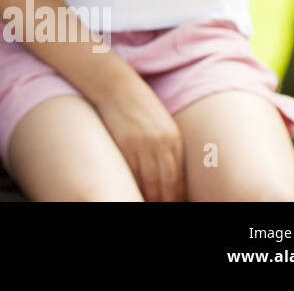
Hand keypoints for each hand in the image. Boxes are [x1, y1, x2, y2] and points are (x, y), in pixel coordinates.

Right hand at [94, 82, 185, 201]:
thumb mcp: (160, 124)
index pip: (178, 176)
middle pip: (167, 182)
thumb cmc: (137, 105)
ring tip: (149, 203)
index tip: (174, 202)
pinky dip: (134, 185)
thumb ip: (166, 146)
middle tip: (164, 206)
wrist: (115, 86)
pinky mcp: (125, 144)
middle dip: (166, 199)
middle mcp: (161, 143)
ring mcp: (142, 144)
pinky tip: (134, 191)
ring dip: (150, 196)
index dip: (176, 194)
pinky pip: (132, 171)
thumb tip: (168, 174)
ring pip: (150, 181)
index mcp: (174, 138)